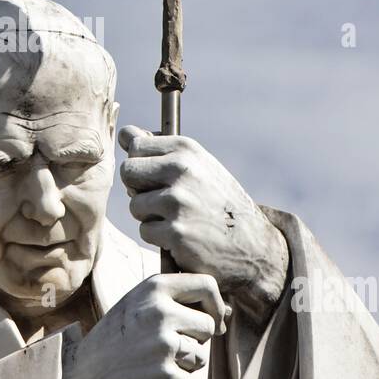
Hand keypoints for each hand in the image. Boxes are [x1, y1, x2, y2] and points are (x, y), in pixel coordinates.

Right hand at [61, 273, 227, 378]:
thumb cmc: (110, 348)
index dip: (214, 306)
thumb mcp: (133, 309)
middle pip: (208, 326)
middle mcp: (159, 311)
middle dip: (193, 342)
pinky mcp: (166, 375)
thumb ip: (171, 303)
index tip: (210, 321)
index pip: (206, 284)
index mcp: (152, 288)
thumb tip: (226, 311)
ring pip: (200, 357)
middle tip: (163, 351)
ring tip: (151, 366)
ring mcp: (163, 343)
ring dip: (183, 368)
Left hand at [118, 125, 288, 311]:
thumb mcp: (198, 166)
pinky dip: (159, 237)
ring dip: (150, 216)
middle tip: (164, 200)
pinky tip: (182, 236)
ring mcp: (178, 202)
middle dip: (139, 189)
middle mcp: (182, 170)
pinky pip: (145, 231)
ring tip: (178, 219)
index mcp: (186, 149)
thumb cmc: (218, 202)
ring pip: (135, 205)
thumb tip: (125, 134)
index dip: (141, 164)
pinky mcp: (176, 232)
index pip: (135, 146)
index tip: (157, 176)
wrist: (253, 244)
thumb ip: (161, 150)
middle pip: (127, 173)